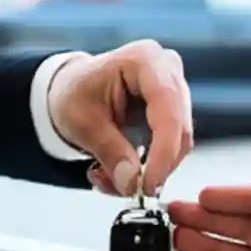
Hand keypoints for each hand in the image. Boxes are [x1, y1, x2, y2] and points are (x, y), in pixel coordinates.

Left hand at [47, 40, 192, 196]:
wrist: (72, 90)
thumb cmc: (74, 93)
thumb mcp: (82, 123)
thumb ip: (110, 152)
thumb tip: (132, 183)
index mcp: (146, 61)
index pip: (168, 109)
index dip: (163, 151)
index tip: (149, 183)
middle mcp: (168, 71)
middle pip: (179, 130)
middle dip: (154, 166)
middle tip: (128, 189)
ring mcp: (174, 92)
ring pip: (178, 145)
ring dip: (149, 171)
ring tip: (111, 178)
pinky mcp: (172, 113)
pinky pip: (170, 149)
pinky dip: (147, 168)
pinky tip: (119, 172)